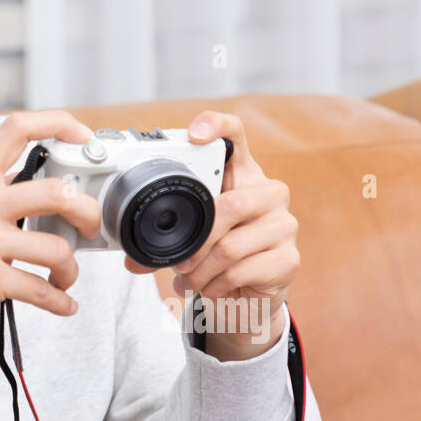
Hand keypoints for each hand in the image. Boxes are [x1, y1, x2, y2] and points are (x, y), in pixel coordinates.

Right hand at [0, 110, 101, 346]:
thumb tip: (53, 191)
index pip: (17, 129)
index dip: (58, 123)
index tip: (82, 136)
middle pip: (56, 192)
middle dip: (88, 212)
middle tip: (90, 227)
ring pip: (56, 249)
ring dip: (71, 269)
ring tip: (64, 277)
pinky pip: (43, 290)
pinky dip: (61, 302)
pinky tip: (63, 303)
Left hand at [123, 110, 297, 360]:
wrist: (246, 294)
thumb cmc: (216, 255)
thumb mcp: (192, 237)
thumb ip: (165, 239)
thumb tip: (131, 259)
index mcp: (242, 175)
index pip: (236, 136)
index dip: (217, 126)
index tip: (195, 134)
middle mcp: (269, 193)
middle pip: (230, 205)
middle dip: (197, 242)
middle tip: (181, 261)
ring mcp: (284, 224)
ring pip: (230, 246)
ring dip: (202, 271)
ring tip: (193, 279)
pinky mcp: (289, 258)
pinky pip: (242, 271)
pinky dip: (217, 286)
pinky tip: (213, 287)